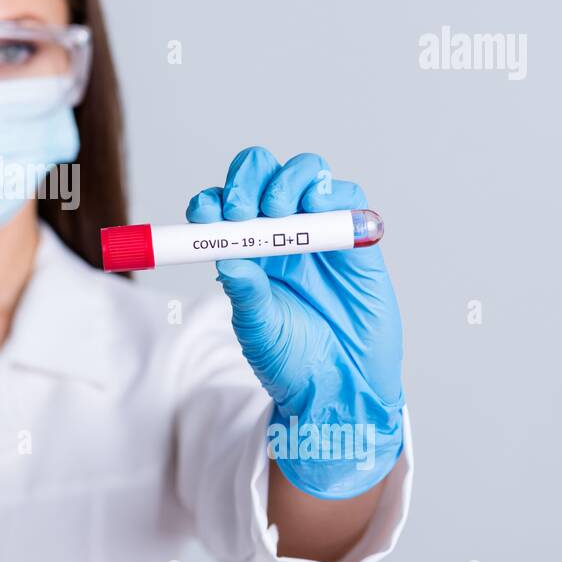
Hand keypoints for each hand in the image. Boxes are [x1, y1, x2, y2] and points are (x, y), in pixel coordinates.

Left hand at [187, 147, 404, 498]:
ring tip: (278, 208)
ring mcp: (317, 229)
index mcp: (245, 250)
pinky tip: (317, 204)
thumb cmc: (294, 360)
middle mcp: (279, 231)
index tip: (206, 216)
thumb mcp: (259, 329)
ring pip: (303, 174)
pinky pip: (346, 196)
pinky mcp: (355, 236)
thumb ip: (246, 294)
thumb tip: (227, 260)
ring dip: (287, 180)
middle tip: (242, 208)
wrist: (342, 386)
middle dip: (247, 180)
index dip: (212, 202)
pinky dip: (330, 189)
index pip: (221, 207)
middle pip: (260, 176)